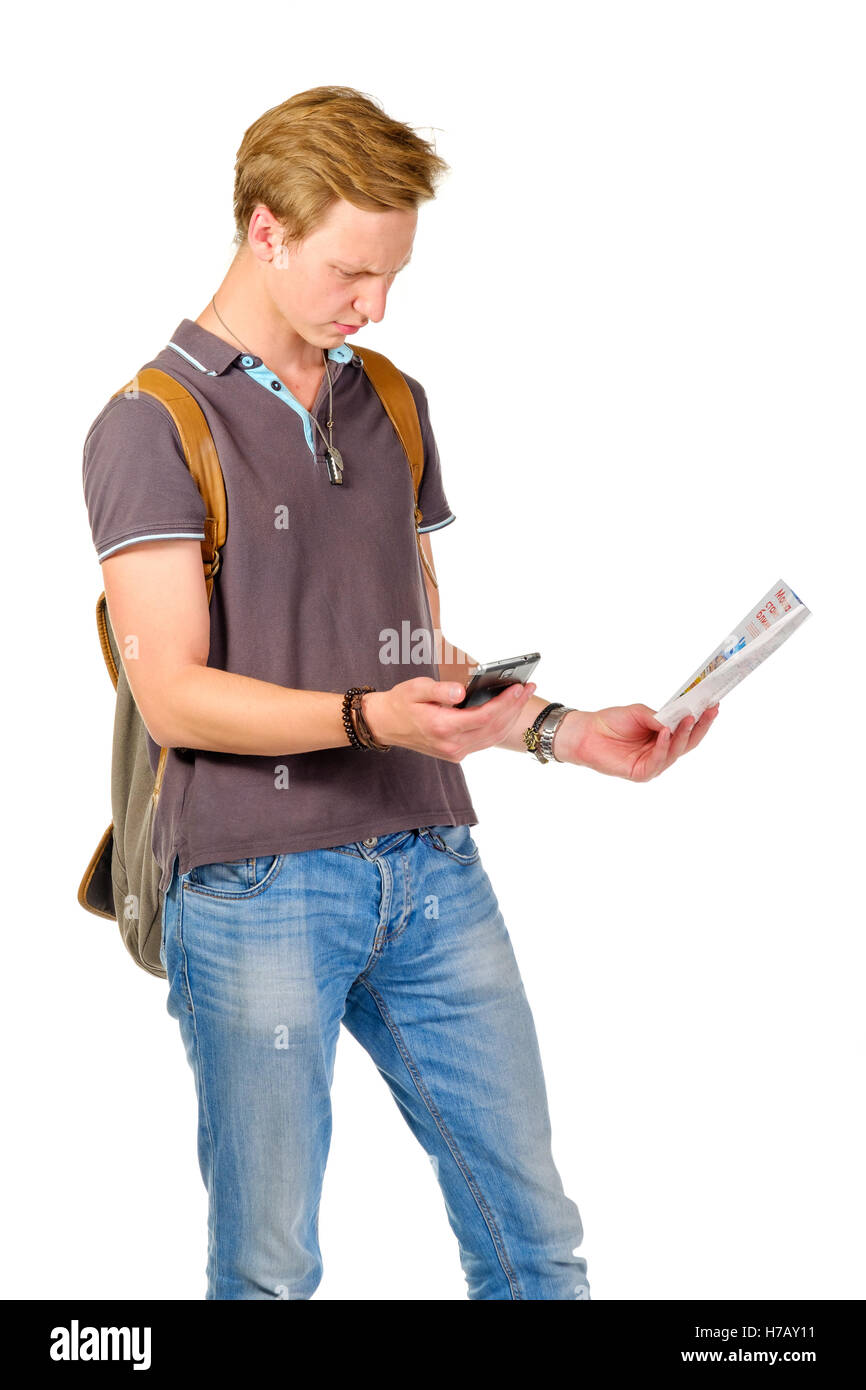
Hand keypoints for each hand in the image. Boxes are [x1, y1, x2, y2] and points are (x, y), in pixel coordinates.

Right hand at [363, 677, 537, 762]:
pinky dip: (500, 725)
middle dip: (515, 707)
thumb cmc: (400, 703)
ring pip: (493, 736)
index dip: (504, 702)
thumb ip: (440, 690)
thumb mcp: (416, 688)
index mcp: (442, 728)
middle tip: (529, 687)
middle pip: (494, 727)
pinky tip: (508, 709)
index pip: (483, 717)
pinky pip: (485, 740)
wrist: (385, 724)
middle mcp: (452, 745)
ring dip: (511, 716)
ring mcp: (455, 752)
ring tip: (523, 695)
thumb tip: (461, 691)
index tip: (518, 687)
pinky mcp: (457, 753)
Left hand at [557, 702, 719, 781]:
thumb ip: (659, 717)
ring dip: (683, 734)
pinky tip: (666, 732)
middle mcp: (662, 751)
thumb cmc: (611, 722)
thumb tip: (678, 719)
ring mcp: (653, 763)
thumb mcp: (640, 713)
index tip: (714, 704)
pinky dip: (664, 745)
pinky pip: (658, 759)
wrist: (586, 732)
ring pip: (676, 751)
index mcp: (664, 737)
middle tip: (710, 711)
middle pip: (688, 742)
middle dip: (701, 726)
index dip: (702, 719)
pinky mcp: (642, 772)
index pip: (688, 730)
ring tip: (689, 718)